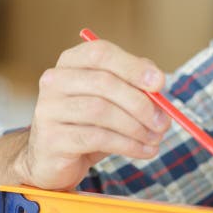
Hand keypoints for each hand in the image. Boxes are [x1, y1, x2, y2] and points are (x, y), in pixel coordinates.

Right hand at [13, 38, 171, 189]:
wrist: (56, 159)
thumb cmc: (92, 124)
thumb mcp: (116, 101)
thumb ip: (136, 86)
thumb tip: (158, 84)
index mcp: (72, 62)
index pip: (101, 53)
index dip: (133, 66)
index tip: (160, 83)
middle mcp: (55, 80)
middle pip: (104, 82)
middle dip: (141, 103)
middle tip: (164, 122)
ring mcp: (49, 108)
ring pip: (101, 111)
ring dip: (136, 127)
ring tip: (156, 138)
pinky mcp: (52, 138)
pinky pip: (96, 138)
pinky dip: (128, 145)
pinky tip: (144, 151)